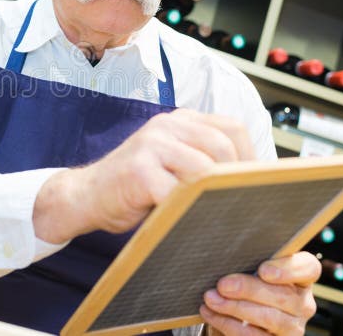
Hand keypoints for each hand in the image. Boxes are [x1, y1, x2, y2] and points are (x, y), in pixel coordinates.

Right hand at [33, 109, 256, 242]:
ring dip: (215, 196)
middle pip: (222, 146)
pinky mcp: (139, 171)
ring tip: (219, 215)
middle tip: (242, 205)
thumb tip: (252, 182)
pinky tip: (191, 221)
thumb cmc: (133, 186)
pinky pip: (178, 193)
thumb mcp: (171, 163)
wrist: (85, 195)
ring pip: (204, 169)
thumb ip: (202, 161)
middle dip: (237, 179)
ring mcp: (151, 145)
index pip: (231, 128)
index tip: (257, 184)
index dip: (251, 156)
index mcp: (179, 120)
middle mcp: (166, 126)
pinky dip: (189, 211)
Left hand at [200, 252, 320, 334]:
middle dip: (249, 289)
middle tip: (223, 285)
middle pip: (283, 296)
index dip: (289, 269)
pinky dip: (228, 324)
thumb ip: (248, 263)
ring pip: (269, 318)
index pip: (309, 268)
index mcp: (300, 278)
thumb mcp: (251, 272)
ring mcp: (293, 327)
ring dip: (235, 308)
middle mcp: (302, 304)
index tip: (263, 270)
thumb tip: (225, 255)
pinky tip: (211, 314)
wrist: (240, 320)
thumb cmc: (246, 287)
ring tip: (212, 299)